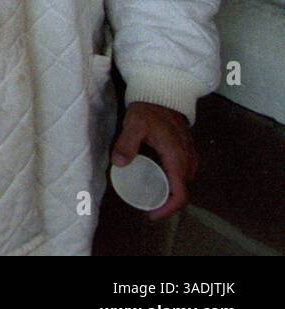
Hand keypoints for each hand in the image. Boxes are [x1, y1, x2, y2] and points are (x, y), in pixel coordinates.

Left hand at [112, 102, 196, 220]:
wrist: (163, 93)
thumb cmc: (149, 109)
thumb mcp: (134, 125)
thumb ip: (127, 143)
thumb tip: (119, 164)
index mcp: (177, 159)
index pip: (180, 194)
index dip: (167, 209)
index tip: (151, 215)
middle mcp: (188, 161)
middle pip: (182, 192)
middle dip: (166, 204)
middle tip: (146, 207)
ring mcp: (190, 157)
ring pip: (183, 184)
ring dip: (169, 194)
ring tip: (150, 197)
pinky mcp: (187, 152)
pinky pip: (182, 174)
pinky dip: (171, 183)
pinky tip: (157, 181)